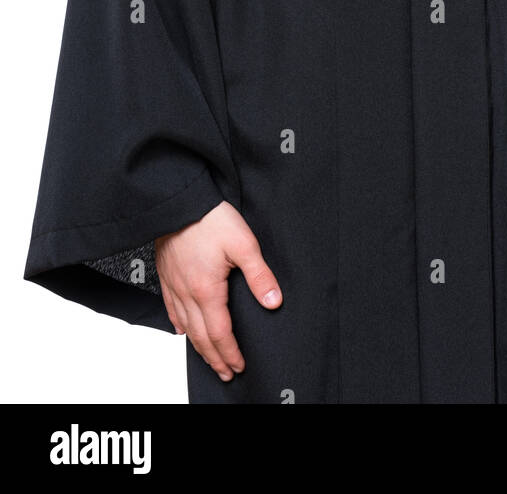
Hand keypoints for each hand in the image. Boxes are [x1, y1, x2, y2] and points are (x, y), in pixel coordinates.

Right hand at [155, 201, 281, 381]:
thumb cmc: (210, 218)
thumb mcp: (244, 244)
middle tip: (226, 373)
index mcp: (207, 290)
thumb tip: (274, 301)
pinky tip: (182, 329)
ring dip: (198, 347)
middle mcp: (187, 293)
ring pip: (185, 327)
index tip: (238, 366)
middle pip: (201, 337)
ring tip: (208, 358)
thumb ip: (259, 275)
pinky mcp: (166, 275)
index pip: (220, 333)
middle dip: (215, 358)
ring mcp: (174, 285)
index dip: (230, 352)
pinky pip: (170, 309)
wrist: (179, 201)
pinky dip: (178, 325)